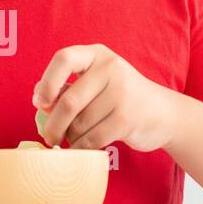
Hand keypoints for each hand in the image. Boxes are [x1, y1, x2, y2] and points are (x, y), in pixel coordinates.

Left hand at [33, 44, 179, 152]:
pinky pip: (92, 138)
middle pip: (69, 101)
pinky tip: (83, 148)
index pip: (64, 59)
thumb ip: (68, 86)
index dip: (47, 82)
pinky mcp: (128, 118)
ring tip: (74, 139)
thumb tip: (39, 98)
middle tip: (49, 137)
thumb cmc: (119, 98)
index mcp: (97, 55)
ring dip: (70, 137)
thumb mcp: (96, 82)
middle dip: (53, 125)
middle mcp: (110, 68)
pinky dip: (82, 148)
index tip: (40, 102)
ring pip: (79, 124)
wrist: (163, 113)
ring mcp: (122, 93)